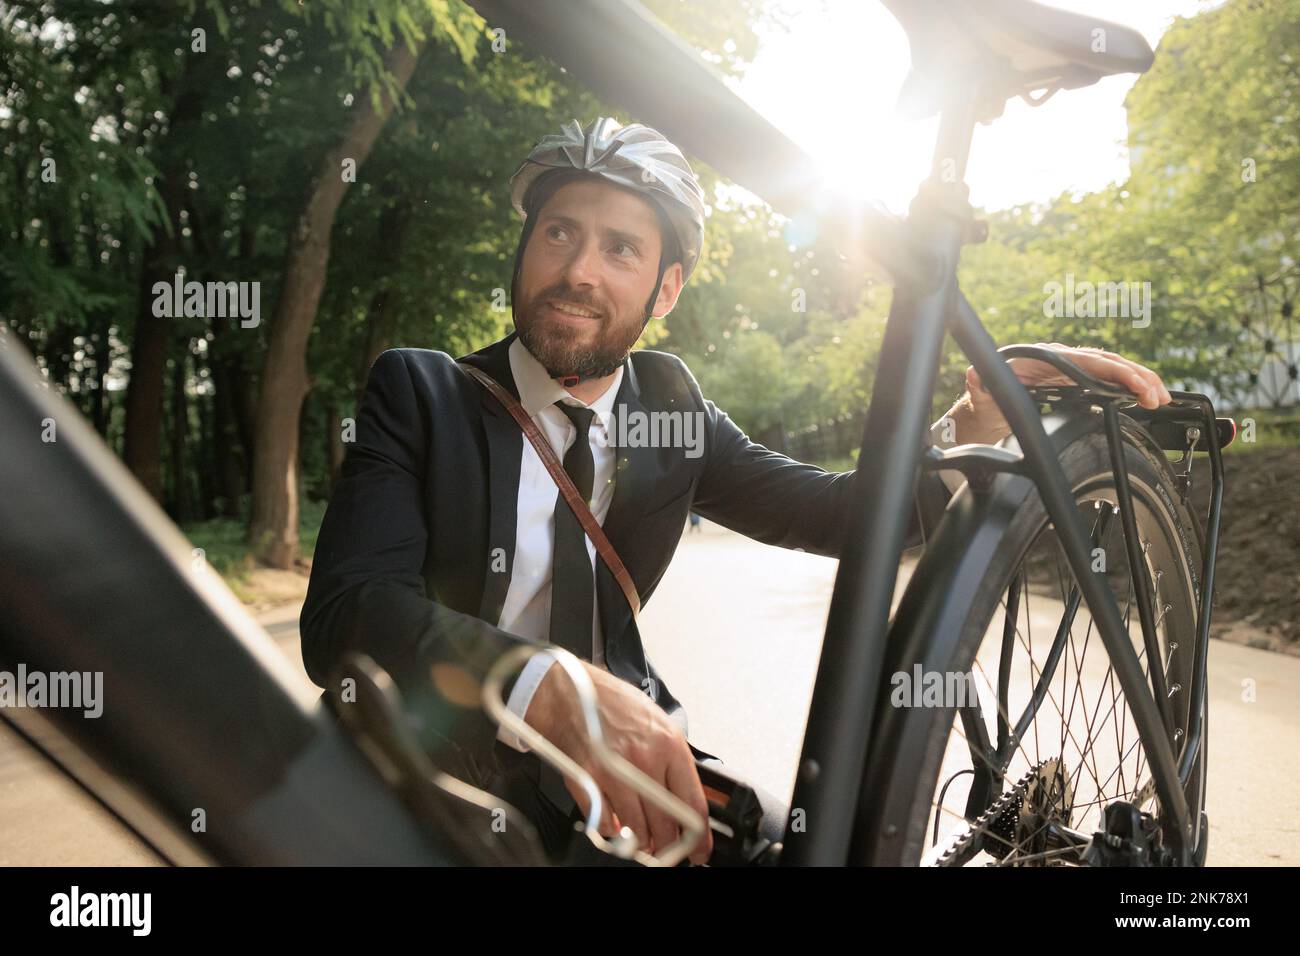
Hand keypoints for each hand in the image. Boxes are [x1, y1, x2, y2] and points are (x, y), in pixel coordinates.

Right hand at [524, 659, 713, 864]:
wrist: (569, 692)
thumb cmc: (611, 704)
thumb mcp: (657, 723)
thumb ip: (672, 761)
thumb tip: (683, 798)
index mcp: (668, 745)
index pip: (693, 805)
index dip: (699, 838)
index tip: (699, 850)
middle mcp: (644, 760)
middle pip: (666, 826)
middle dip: (668, 847)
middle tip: (668, 850)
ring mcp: (614, 774)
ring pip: (636, 831)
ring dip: (641, 842)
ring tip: (642, 838)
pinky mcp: (587, 783)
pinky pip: (605, 825)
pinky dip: (611, 830)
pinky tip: (614, 821)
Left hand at [948, 343, 1171, 444]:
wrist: (985, 405)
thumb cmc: (985, 397)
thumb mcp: (980, 393)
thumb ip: (978, 384)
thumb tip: (974, 375)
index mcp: (1046, 358)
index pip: (1088, 362)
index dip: (1114, 371)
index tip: (1135, 384)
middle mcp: (1062, 360)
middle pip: (1108, 362)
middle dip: (1137, 376)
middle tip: (1158, 396)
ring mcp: (1071, 371)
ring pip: (1112, 370)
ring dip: (1140, 381)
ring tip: (1162, 397)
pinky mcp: (1075, 383)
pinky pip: (1106, 381)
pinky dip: (1129, 388)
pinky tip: (1147, 396)